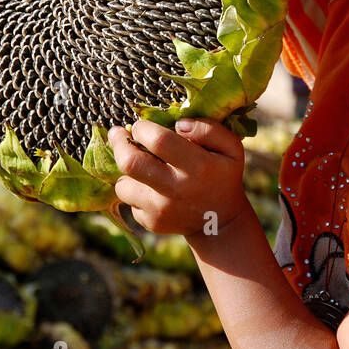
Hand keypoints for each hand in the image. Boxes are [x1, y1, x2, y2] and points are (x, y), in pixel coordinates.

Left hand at [108, 118, 250, 238]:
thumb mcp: (231, 148)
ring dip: (127, 171)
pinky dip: (136, 191)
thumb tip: (178, 124)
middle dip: (119, 144)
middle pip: (131, 163)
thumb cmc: (223, 176)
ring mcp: (161, 210)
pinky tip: (151, 188)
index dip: (143, 128)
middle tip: (117, 133)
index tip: (140, 125)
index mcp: (197, 166)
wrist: (219, 223)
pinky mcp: (151, 223)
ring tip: (139, 164)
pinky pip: (130, 201)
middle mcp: (176, 189)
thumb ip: (209, 129)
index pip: (159, 140)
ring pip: (123, 185)